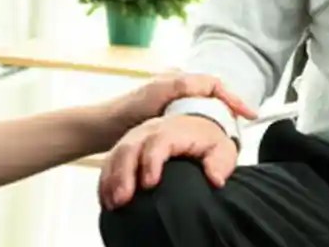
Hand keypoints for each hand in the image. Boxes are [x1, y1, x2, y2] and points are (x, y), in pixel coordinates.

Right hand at [98, 114, 237, 210]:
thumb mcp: (222, 148)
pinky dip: (106, 180)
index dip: (151, 161)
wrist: (198, 125)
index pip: (159, 141)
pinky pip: (111, 161)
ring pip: (117, 153)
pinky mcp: (128, 148)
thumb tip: (215, 178)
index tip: (149, 184)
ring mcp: (136, 138)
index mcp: (174, 129)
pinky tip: (107, 199)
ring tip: (113, 202)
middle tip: (123, 198)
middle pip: (131, 147)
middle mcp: (151, 130)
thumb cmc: (209, 140)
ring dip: (112, 178)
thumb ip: (220, 162)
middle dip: (124, 173)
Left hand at [103, 73, 256, 136]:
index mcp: (178, 79)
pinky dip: (205, 130)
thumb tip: (213, 84)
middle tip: (244, 126)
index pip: (215, 84)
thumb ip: (182, 84)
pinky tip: (209, 144)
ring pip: (204, 109)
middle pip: (213, 96)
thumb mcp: (158, 93)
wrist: (104, 126)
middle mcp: (176, 87)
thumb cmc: (128, 109)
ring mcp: (171, 103)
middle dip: (229, 109)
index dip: (234, 98)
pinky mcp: (165, 119)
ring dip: (219, 120)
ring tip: (231, 135)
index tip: (249, 115)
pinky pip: (193, 121)